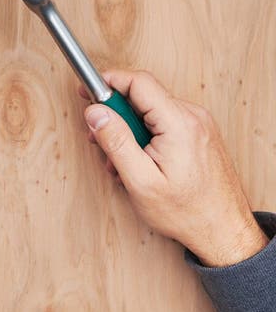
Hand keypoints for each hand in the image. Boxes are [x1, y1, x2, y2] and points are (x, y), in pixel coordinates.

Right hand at [83, 70, 267, 266]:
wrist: (224, 230)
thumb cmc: (186, 212)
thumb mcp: (140, 180)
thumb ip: (116, 141)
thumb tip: (95, 112)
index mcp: (179, 124)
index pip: (139, 82)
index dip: (108, 81)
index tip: (87, 91)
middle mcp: (193, 117)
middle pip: (143, 96)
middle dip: (115, 114)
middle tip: (99, 138)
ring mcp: (198, 124)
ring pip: (151, 111)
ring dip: (129, 129)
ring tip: (120, 160)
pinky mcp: (199, 133)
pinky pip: (164, 122)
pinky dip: (145, 135)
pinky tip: (139, 161)